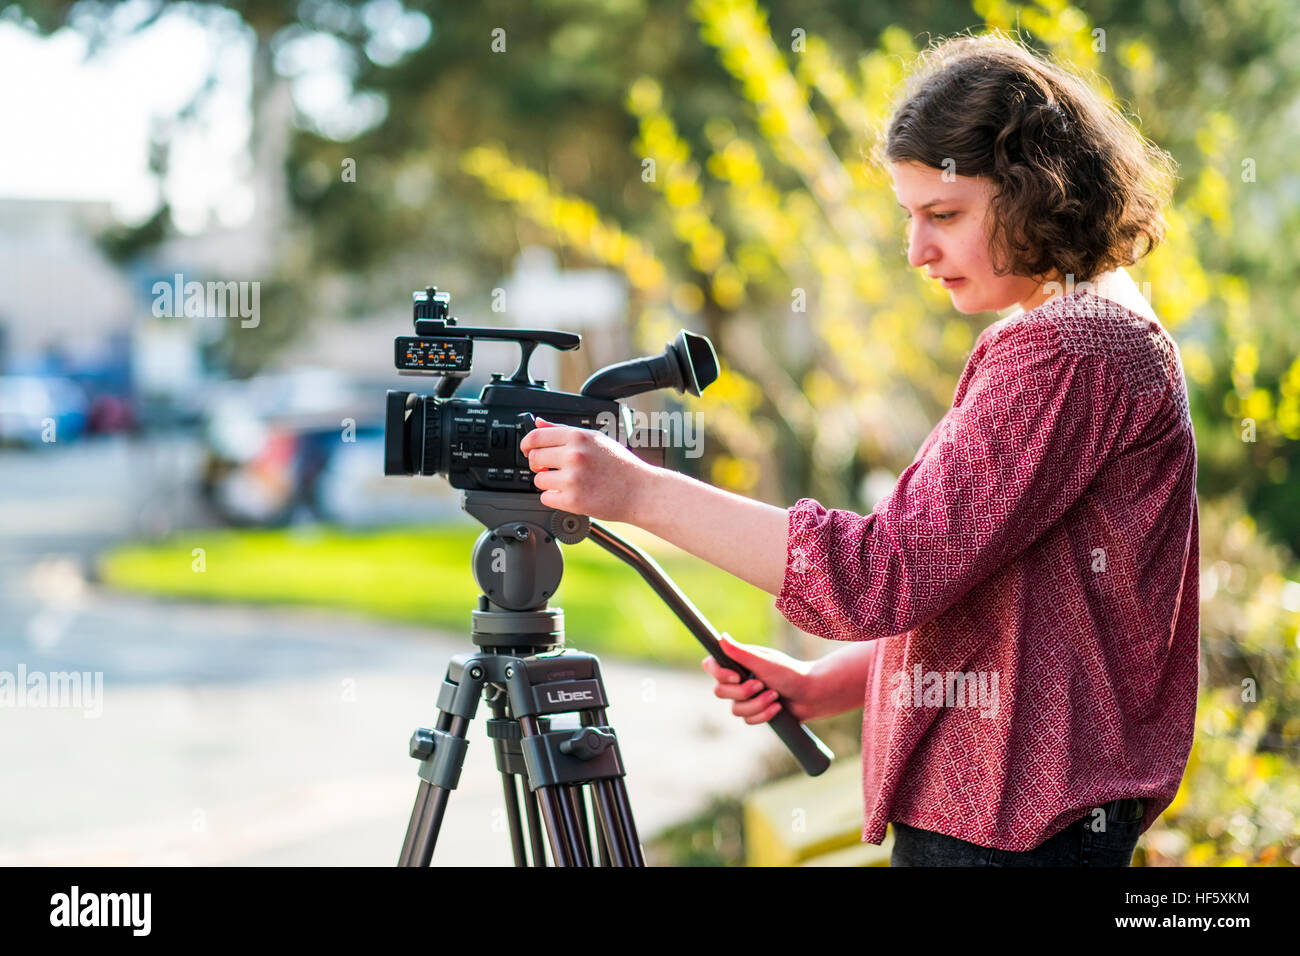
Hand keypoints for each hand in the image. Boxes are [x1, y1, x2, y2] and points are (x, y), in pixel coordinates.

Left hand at [518, 417, 655, 521]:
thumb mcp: (595, 439)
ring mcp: (572, 479)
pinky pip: (546, 498)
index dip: (527, 444)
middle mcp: (574, 455)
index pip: (536, 436)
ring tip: (566, 482)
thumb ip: (564, 430)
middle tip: (551, 468)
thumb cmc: (621, 466)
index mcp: (578, 437)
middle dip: (539, 464)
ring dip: (547, 482)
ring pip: (539, 479)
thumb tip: (538, 423)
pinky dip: (554, 498)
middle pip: (534, 458)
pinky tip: (569, 494)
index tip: (527, 450)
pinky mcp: (573, 501)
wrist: (641, 491)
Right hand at [702, 632, 821, 724]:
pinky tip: (778, 708)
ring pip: (735, 709)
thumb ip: (740, 652)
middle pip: (720, 692)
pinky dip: (764, 715)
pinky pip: (747, 720)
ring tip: (775, 696)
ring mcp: (746, 697)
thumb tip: (721, 637)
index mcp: (738, 662)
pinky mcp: (755, 712)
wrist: (812, 694)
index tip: (736, 676)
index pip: (711, 666)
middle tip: (762, 685)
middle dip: (743, 692)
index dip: (718, 673)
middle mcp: (739, 679)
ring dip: (757, 705)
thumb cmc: (790, 672)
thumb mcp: (764, 661)